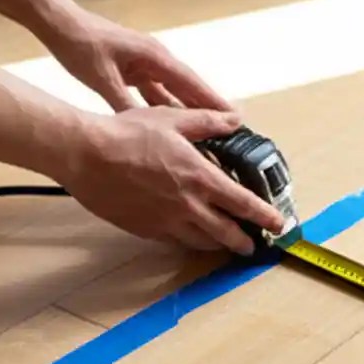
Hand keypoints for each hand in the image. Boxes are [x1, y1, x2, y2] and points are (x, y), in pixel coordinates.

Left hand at [40, 6, 231, 113]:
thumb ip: (124, 102)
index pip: (191, 83)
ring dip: (190, 109)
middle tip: (233, 127)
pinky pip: (157, 92)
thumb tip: (144, 127)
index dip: (213, 101)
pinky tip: (175, 123)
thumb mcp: (102, 78)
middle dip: (210, 107)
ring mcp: (146, 64)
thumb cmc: (81, 45)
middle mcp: (156, 59)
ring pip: (174, 91)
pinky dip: (167, 106)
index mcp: (154, 57)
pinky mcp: (135, 70)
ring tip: (209, 131)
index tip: (234, 117)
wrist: (61, 25)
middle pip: (189, 87)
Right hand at [57, 106, 284, 253]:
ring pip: (202, 242)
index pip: (243, 203)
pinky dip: (189, 240)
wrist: (86, 155)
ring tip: (226, 244)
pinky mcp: (146, 229)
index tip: (277, 224)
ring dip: (219, 244)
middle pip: (227, 233)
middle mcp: (188, 204)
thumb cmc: (126, 133)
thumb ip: (208, 122)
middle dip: (244, 241)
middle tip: (253, 244)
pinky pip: (175, 240)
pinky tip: (191, 236)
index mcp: (199, 176)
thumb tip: (234, 119)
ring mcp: (166, 221)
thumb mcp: (172, 118)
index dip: (264, 216)